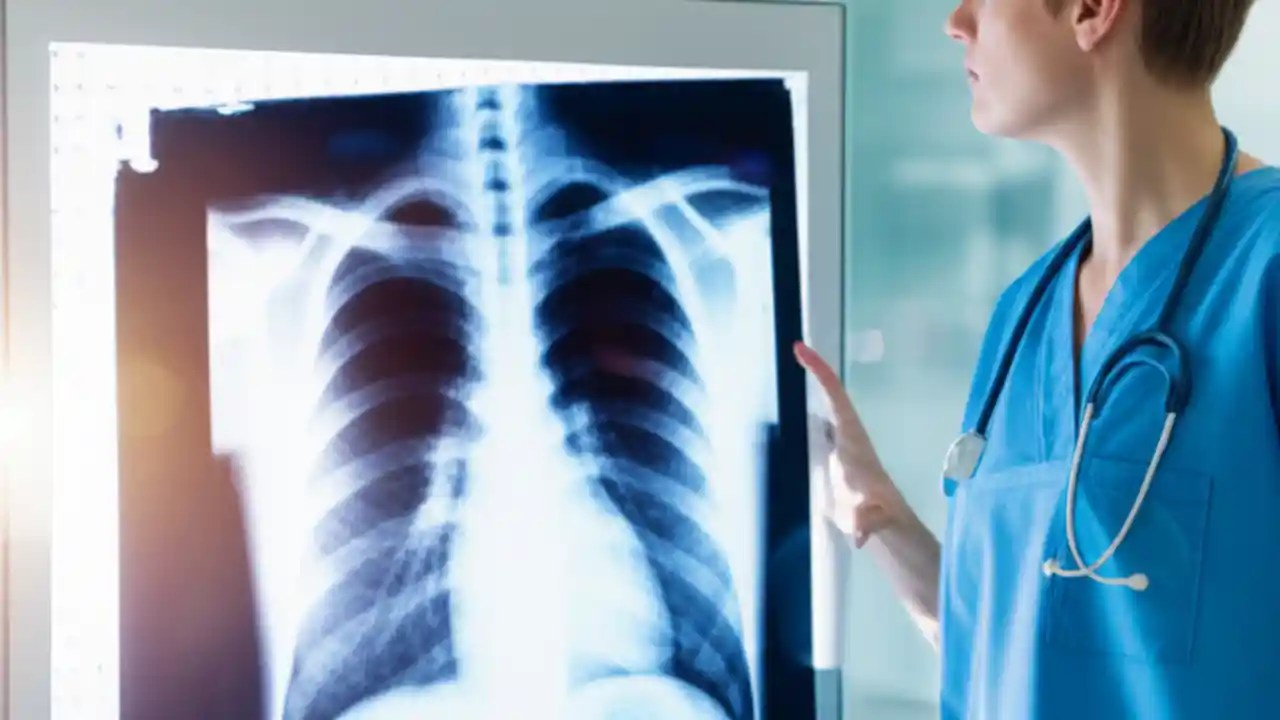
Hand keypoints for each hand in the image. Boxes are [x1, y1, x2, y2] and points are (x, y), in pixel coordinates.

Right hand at [794, 341, 903, 548]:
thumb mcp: (869, 516)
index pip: (834, 397)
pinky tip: (782, 415)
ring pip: (821, 409)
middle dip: (813, 370)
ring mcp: (837, 444)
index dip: (819, 372)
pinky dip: (799, 415)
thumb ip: (866, 520)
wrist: (881, 527)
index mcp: (851, 438)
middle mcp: (845, 433)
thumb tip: (862, 532)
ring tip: (784, 371)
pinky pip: (812, 428)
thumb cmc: (876, 515)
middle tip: (792, 347)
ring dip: (806, 390)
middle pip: (829, 394)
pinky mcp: (828, 457)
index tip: (800, 350)